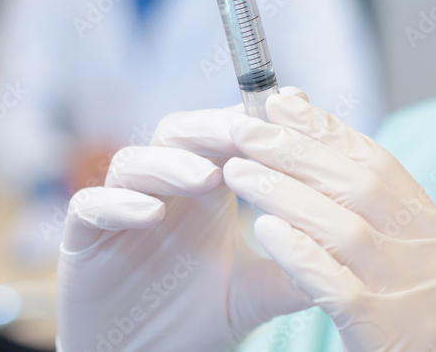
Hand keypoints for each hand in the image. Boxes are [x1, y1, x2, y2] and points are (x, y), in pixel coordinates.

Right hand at [55, 98, 311, 351]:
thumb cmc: (195, 322)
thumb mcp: (254, 293)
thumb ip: (293, 264)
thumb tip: (351, 245)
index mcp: (204, 192)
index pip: (224, 137)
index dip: (252, 121)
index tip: (288, 112)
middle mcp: (162, 191)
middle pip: (178, 133)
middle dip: (212, 128)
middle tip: (245, 133)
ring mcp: (120, 210)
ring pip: (134, 161)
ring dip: (170, 164)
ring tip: (206, 178)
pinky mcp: (84, 238)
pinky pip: (92, 206)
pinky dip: (119, 204)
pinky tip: (151, 214)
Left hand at [223, 92, 435, 351]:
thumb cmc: (413, 342)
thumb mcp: (412, 276)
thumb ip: (379, 225)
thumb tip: (324, 160)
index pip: (381, 166)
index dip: (328, 131)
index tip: (283, 105)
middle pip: (361, 186)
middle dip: (296, 151)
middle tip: (246, 129)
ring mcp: (414, 298)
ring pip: (345, 228)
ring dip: (285, 193)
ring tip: (238, 172)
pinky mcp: (388, 335)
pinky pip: (337, 286)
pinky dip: (299, 253)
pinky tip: (264, 231)